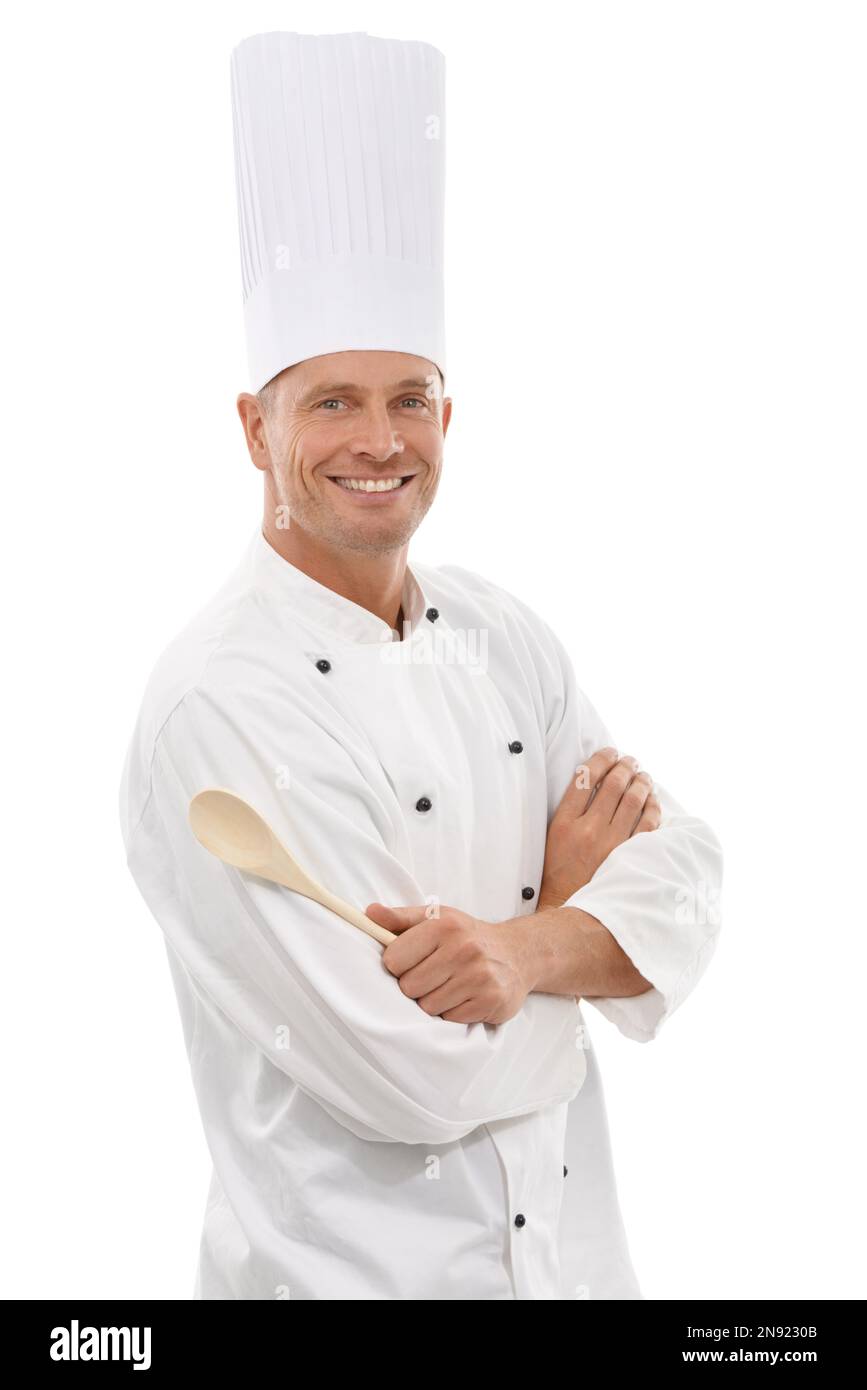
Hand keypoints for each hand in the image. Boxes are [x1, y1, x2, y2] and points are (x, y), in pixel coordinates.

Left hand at [365, 902, 537, 1024]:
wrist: (517, 953)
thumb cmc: (466, 936)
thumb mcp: (435, 918)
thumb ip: (399, 918)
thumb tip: (368, 913)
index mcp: (443, 926)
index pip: (393, 960)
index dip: (398, 965)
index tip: (412, 961)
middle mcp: (463, 949)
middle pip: (409, 987)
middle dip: (416, 985)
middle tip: (434, 974)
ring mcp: (479, 977)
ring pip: (428, 1007)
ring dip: (435, 1000)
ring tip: (450, 985)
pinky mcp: (490, 1001)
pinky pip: (451, 1019)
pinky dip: (454, 1011)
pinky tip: (465, 996)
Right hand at [537, 747, 660, 908]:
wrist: (568, 909)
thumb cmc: (557, 873)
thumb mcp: (553, 838)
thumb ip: (569, 811)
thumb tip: (591, 782)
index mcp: (565, 823)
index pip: (585, 777)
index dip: (600, 759)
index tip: (609, 752)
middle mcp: (588, 830)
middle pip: (613, 784)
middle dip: (625, 766)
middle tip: (631, 760)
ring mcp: (610, 844)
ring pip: (633, 800)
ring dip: (641, 782)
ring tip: (643, 776)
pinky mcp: (628, 857)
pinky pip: (648, 824)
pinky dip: (652, 807)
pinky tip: (652, 799)